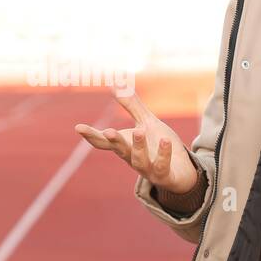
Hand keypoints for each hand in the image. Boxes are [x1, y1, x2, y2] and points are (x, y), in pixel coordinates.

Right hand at [75, 88, 200, 193]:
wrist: (182, 171)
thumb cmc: (159, 146)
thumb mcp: (146, 122)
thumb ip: (132, 106)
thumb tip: (116, 84)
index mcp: (125, 146)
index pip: (104, 142)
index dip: (91, 135)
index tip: (78, 127)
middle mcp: (132, 158)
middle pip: (119, 150)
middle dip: (113, 141)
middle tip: (108, 131)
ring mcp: (147, 169)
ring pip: (138, 161)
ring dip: (137, 147)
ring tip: (138, 131)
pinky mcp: (164, 176)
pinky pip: (162, 167)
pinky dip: (163, 154)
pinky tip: (165, 141)